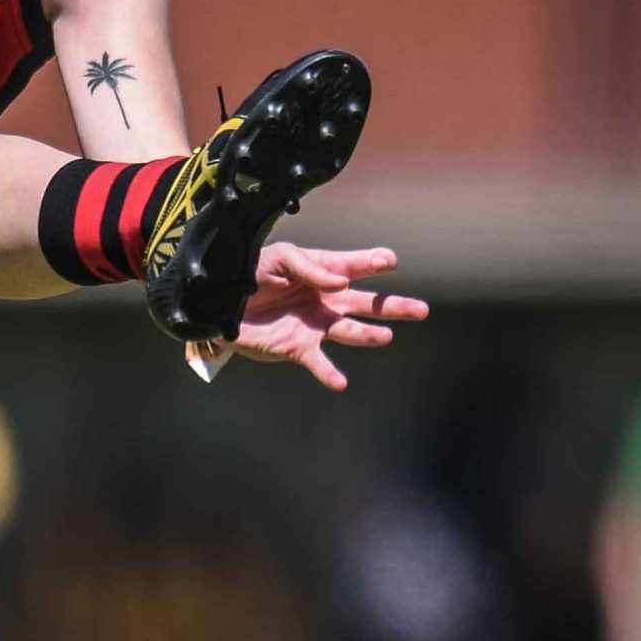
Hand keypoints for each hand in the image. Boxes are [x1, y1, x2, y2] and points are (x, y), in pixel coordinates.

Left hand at [228, 244, 426, 391]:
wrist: (220, 302)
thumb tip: (341, 283)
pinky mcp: (299, 348)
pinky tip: (340, 382)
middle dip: (393, 306)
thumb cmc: (250, 273)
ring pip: (350, 331)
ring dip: (368, 335)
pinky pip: (319, 362)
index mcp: (323, 272)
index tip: (389, 261)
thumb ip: (310, 268)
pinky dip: (329, 373)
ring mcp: (316, 325)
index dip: (372, 263)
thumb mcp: (278, 258)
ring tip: (386, 336)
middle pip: (366, 304)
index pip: (354, 266)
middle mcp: (326, 300)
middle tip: (421, 310)